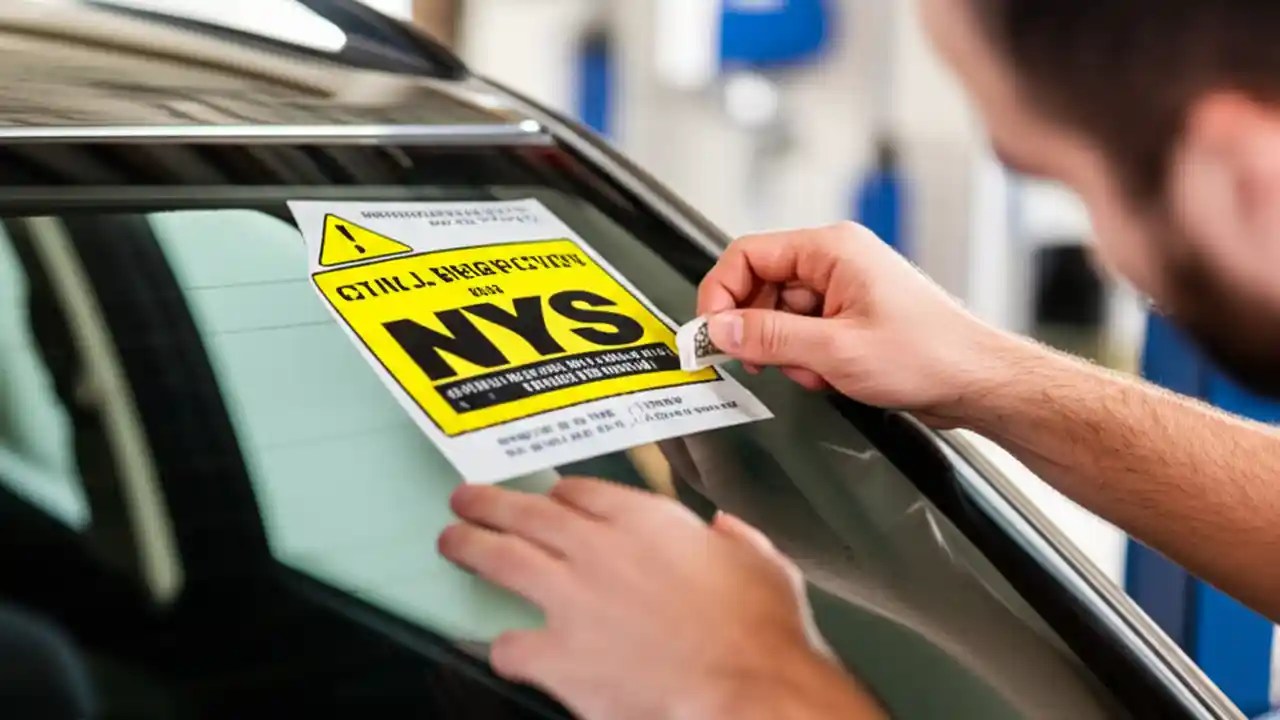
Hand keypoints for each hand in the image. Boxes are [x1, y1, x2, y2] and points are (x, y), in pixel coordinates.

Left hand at [438, 478, 884, 719]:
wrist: (749, 689)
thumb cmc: (763, 632)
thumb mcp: (763, 563)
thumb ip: (737, 539)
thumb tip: (727, 530)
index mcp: (646, 520)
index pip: (581, 492)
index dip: (559, 496)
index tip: (551, 500)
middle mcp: (597, 548)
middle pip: (526, 512)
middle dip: (489, 503)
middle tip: (466, 499)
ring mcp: (570, 600)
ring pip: (500, 559)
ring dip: (469, 547)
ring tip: (451, 542)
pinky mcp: (557, 656)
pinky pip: (508, 645)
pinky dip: (503, 648)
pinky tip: (506, 652)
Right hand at [698, 222, 1017, 424]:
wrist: (976, 381)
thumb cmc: (928, 354)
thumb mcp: (834, 350)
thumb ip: (768, 337)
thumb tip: (718, 329)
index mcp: (831, 249)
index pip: (747, 255)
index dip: (720, 294)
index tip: (711, 332)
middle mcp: (835, 261)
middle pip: (759, 288)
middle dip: (758, 331)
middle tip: (764, 363)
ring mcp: (843, 289)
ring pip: (779, 316)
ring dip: (787, 351)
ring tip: (820, 371)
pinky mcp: (849, 317)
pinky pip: (803, 333)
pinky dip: (807, 359)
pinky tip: (833, 375)